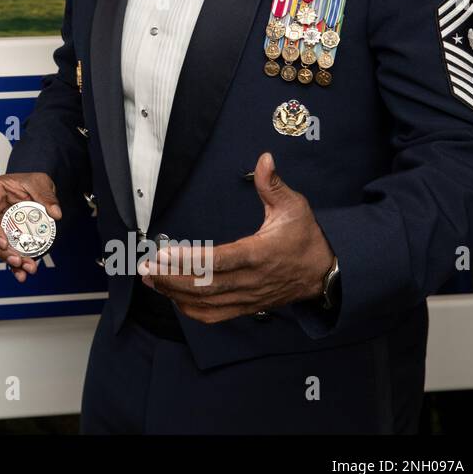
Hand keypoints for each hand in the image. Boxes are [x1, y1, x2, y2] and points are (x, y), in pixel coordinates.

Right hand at [0, 173, 62, 283]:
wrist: (32, 188)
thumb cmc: (31, 181)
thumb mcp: (40, 182)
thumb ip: (47, 195)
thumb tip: (55, 213)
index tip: (4, 243)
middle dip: (1, 251)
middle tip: (17, 261)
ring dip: (7, 259)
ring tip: (24, 269)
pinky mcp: (0, 235)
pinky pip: (4, 250)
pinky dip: (12, 263)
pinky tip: (21, 273)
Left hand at [141, 152, 334, 323]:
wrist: (326, 273)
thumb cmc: (306, 237)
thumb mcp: (294, 206)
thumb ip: (273, 184)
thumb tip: (265, 159)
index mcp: (260, 254)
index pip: (221, 260)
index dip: (191, 260)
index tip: (164, 253)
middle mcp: (252, 279)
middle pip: (207, 286)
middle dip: (172, 278)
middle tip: (146, 267)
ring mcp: (248, 297)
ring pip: (207, 302)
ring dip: (175, 292)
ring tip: (150, 278)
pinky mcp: (246, 306)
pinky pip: (214, 315)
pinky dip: (191, 309)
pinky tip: (172, 296)